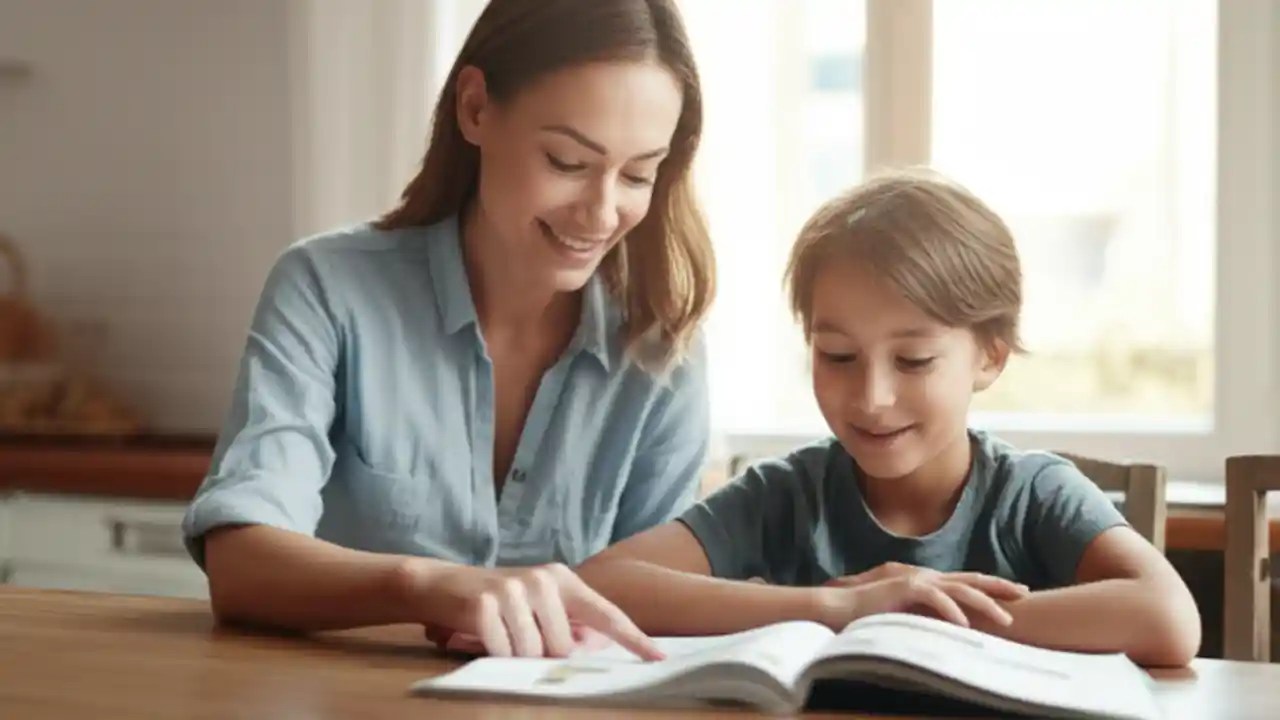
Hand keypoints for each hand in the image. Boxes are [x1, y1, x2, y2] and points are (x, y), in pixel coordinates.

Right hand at [419, 562, 663, 659]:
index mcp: (562, 579)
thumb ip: (566, 622)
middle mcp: (543, 580)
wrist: (440, 584)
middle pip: (564, 648)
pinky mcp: (486, 605)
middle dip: (543, 656)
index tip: (658, 657)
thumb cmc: (495, 600)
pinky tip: (483, 635)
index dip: (632, 638)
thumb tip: (594, 648)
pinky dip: (494, 653)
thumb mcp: (536, 604)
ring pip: (533, 654)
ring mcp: (514, 590)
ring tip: (499, 635)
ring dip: (516, 656)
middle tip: (518, 638)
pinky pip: (504, 653)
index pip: (605, 613)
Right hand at [816, 562, 1029, 628]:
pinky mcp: (903, 588)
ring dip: (985, 604)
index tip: (1016, 594)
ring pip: (959, 589)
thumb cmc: (870, 614)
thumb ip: (928, 616)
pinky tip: (965, 625)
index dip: (992, 587)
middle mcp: (925, 576)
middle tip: (1025, 595)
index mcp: (927, 581)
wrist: (840, 607)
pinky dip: (952, 611)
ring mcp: (915, 580)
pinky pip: (934, 599)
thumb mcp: (907, 614)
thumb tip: (954, 630)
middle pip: (970, 580)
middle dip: (999, 587)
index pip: (966, 582)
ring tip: (1006, 619)